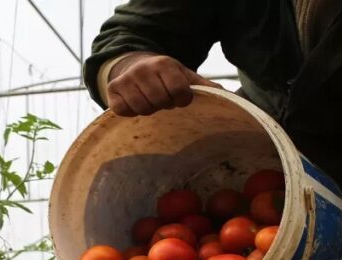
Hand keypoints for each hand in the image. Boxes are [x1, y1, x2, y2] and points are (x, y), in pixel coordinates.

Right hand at [106, 52, 222, 116]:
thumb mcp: (185, 77)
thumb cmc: (165, 77)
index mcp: (165, 64)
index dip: (182, 100)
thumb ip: (205, 87)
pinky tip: (136, 105)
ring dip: (149, 110)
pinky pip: (123, 111)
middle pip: (159, 101)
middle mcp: (143, 69)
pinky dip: (131, 113)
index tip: (180, 99)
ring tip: (150, 102)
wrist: (136, 66)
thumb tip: (230, 97)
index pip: (179, 91)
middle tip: (163, 101)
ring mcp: (126, 79)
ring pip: (142, 108)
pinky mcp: (112, 90)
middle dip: (164, 105)